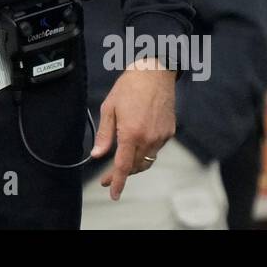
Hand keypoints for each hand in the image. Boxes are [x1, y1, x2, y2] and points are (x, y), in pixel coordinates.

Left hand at [90, 56, 175, 199]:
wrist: (155, 73)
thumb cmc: (130, 87)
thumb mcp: (109, 108)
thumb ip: (105, 135)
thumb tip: (97, 154)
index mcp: (131, 133)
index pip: (123, 166)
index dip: (117, 181)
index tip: (112, 193)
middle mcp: (148, 139)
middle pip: (135, 167)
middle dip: (122, 174)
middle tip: (108, 176)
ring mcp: (161, 137)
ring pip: (146, 161)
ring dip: (134, 164)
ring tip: (121, 160)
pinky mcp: (169, 133)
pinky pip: (155, 150)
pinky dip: (145, 152)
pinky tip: (137, 143)